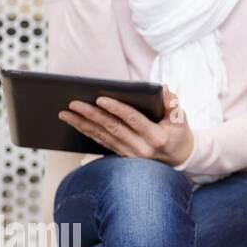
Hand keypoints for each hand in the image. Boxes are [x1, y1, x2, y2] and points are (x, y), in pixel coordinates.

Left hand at [58, 85, 193, 166]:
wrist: (179, 158)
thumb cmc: (178, 133)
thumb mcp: (181, 118)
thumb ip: (173, 104)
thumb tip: (164, 89)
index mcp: (156, 137)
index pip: (133, 120)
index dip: (117, 109)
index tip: (100, 98)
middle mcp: (141, 149)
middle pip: (112, 129)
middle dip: (91, 115)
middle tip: (73, 103)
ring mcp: (130, 155)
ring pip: (102, 137)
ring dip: (82, 124)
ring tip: (65, 113)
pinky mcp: (122, 157)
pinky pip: (101, 143)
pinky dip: (87, 132)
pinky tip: (75, 123)